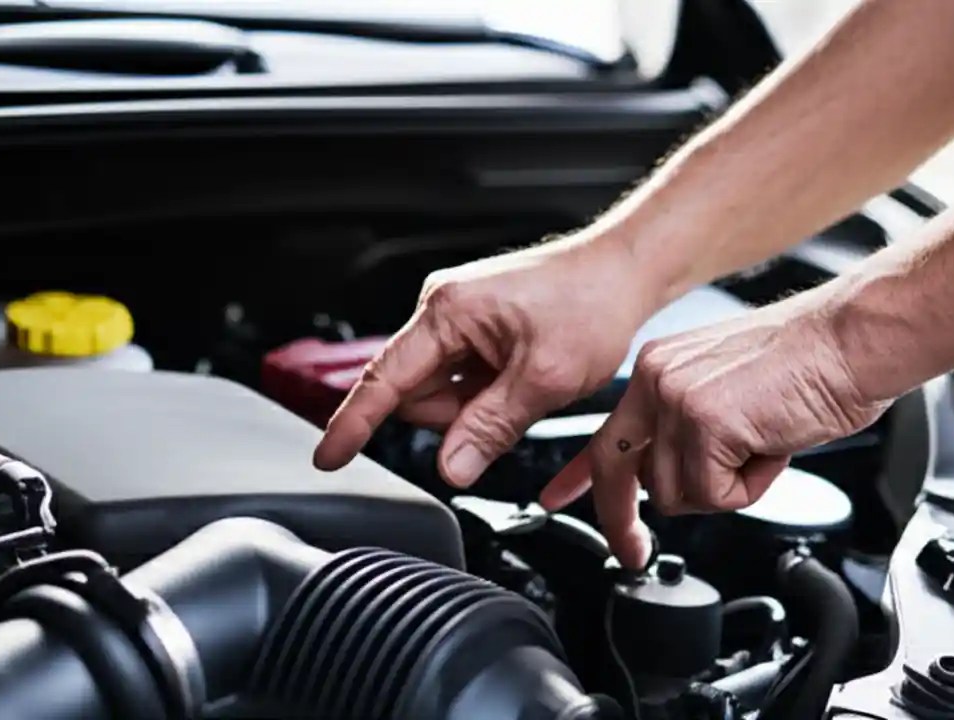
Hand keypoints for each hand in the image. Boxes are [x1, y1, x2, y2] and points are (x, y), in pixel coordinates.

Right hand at [314, 237, 659, 488]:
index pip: (385, 380)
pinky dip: (486, 394)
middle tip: (511, 406)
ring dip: (473, 408)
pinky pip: (462, 379)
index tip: (327, 457)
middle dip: (453, 417)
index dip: (354, 425)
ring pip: (440, 392)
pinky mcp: (476, 329)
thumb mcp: (543, 379)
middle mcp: (443, 310)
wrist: (625, 272)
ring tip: (524, 388)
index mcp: (447, 312)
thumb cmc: (591, 303)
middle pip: (415, 393)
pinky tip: (521, 381)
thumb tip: (450, 468)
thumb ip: (489, 427)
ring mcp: (459, 319)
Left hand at [539, 291, 888, 568]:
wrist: (851, 337)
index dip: (578, 475)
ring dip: (724, 489)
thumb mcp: (727, 389)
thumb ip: (689, 426)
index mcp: (660, 369)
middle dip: (623, 522)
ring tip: (761, 446)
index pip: (606, 431)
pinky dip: (751, 487)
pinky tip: (772, 447)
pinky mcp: (705, 424)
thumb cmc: (811, 362)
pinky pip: (715, 495)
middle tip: (634, 552)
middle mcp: (657, 379)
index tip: (556, 500)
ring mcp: (677, 401)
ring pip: (675, 494)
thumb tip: (675, 475)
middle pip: (621, 473)